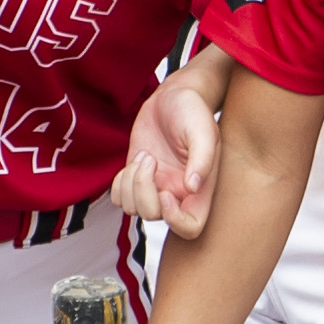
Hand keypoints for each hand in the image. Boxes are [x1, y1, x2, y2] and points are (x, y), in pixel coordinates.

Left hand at [109, 76, 220, 238]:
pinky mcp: (137, 178)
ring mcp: (156, 187)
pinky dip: (120, 183)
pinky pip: (120, 198)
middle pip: (153, 217)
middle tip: (150, 160)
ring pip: (132, 209)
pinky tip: (134, 162)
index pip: (190, 228)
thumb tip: (192, 188)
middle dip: (144, 191)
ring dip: (131, 182)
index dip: (175, 221)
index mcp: (199, 189)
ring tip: (145, 156)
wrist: (175, 95)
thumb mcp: (203, 130)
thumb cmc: (194, 111)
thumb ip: (202, 159)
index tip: (166, 193)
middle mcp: (177, 193)